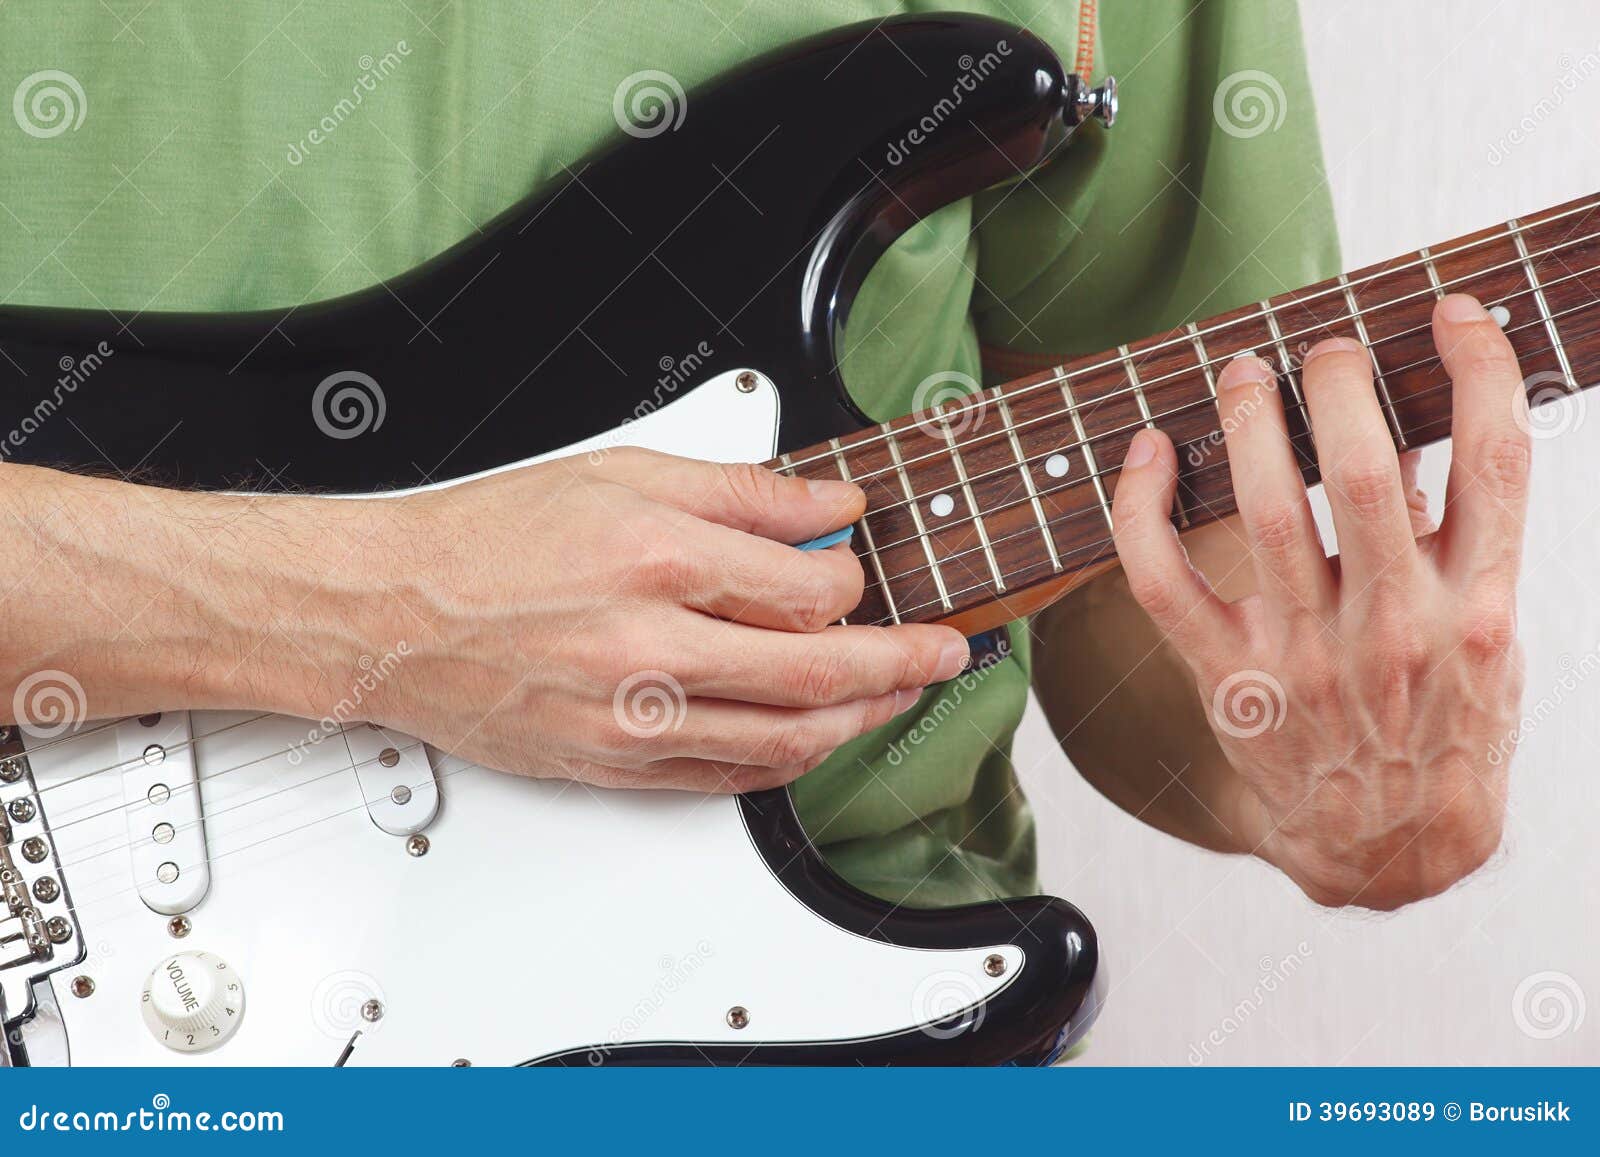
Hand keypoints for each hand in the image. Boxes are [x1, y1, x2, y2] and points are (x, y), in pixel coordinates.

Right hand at [359, 448, 966, 791]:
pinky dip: (787, 761)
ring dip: (858, 721)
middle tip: (945, 654)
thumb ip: (742, 492)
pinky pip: (728, 778)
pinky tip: (813, 737)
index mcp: (654, 559)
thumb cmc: (490, 538)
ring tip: (894, 696)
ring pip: (785, 740)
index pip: (807, 590)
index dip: (855, 583)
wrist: (391, 613)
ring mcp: (630, 719)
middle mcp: (647, 648)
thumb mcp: (622, 474)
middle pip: (817, 674)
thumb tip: (831, 506)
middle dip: (901, 666)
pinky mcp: (612, 766)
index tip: (862, 571)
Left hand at [1110, 294, 1527, 908]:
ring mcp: (1305, 656)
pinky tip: (1146, 453)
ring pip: (1263, 510)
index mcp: (1478, 609)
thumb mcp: (1488, 644)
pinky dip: (1142, 508)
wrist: (1388, 848)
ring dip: (1246, 421)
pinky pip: (1161, 579)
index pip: (1495, 462)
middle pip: (1363, 471)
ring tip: (1242, 372)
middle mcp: (1395, 629)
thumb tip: (1413, 438)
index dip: (1478, 369)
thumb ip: (1464, 548)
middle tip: (1323, 351)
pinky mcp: (1229, 678)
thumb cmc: (1443, 730)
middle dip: (1336, 384)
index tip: (1452, 313)